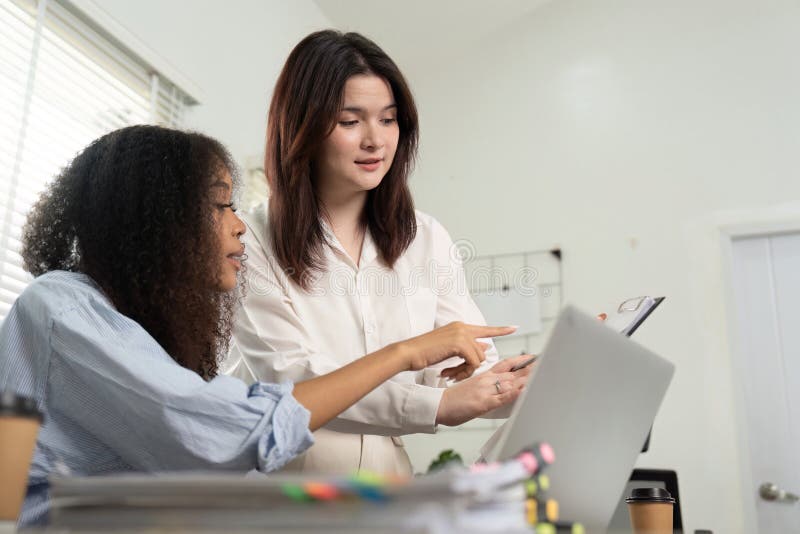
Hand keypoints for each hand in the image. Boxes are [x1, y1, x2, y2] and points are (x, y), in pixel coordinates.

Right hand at [394, 322, 516, 380]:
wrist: (409, 353)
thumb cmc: (425, 352)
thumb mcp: (449, 348)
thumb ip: (466, 346)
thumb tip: (484, 347)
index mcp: (460, 327)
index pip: (484, 329)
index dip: (500, 330)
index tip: (514, 328)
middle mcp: (463, 327)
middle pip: (482, 351)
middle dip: (472, 366)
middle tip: (454, 374)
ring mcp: (462, 334)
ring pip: (479, 358)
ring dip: (466, 371)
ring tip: (450, 374)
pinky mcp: (459, 343)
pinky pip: (473, 362)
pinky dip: (463, 371)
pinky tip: (449, 373)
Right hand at [435, 354, 533, 426]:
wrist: (438, 405)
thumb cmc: (453, 399)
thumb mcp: (471, 386)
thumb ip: (486, 384)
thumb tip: (499, 386)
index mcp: (484, 376)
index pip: (506, 364)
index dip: (521, 360)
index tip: (533, 356)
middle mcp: (486, 380)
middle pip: (513, 372)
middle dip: (530, 369)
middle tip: (545, 364)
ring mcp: (486, 391)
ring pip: (511, 382)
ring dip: (527, 379)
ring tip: (542, 374)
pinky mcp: (483, 402)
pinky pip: (502, 397)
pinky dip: (515, 393)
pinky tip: (525, 390)